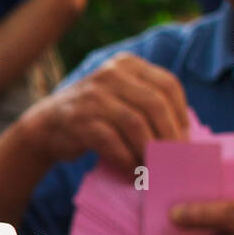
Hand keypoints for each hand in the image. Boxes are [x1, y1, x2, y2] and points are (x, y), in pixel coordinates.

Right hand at [20, 52, 188, 172]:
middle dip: (169, 135)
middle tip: (174, 158)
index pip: (168, 84)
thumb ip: (148, 104)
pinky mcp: (79, 120)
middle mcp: (110, 74)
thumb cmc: (95, 115)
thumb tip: (185, 136)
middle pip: (155, 104)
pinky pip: (113, 142)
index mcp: (127, 64)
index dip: (181, 114)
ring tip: (154, 167)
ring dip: (149, 150)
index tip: (184, 138)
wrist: (47, 126)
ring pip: (136, 124)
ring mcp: (93, 96)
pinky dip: (127, 159)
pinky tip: (132, 170)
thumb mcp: (121, 96)